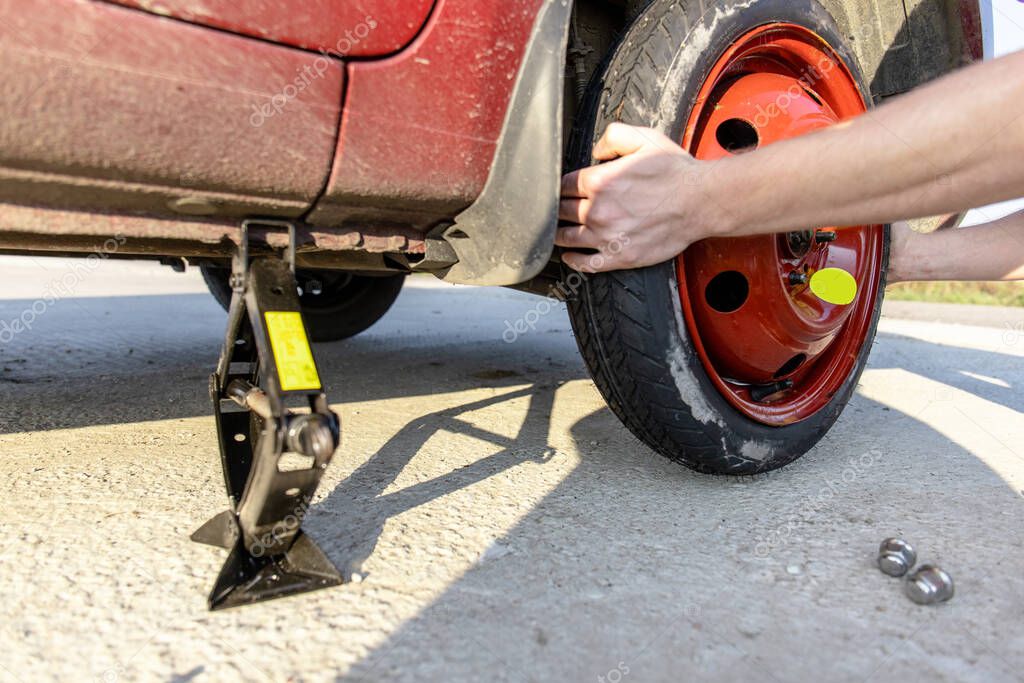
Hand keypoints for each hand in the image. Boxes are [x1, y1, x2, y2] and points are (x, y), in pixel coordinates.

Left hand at [557, 123, 723, 272]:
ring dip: (559, 233)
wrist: (701, 201)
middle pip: (562, 211)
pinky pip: (586, 263)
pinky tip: (569, 256)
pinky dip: (573, 260)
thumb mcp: (644, 138)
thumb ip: (613, 137)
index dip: (562, 186)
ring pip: (568, 237)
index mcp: (599, 181)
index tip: (563, 189)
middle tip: (557, 210)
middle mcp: (597, 210)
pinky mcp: (620, 256)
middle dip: (558, 208)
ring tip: (557, 231)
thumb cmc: (676, 172)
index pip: (564, 185)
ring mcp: (607, 236)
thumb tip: (596, 151)